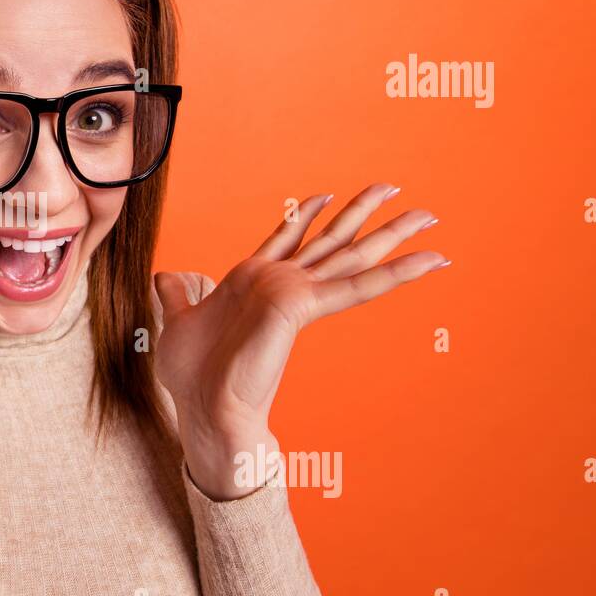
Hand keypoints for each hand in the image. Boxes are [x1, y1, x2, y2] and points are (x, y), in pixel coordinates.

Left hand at [154, 183, 447, 499]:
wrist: (207, 407)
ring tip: (429, 215)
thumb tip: (165, 276)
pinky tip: (429, 260)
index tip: (327, 194)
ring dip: (393, 233)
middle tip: (395, 188)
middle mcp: (282, 284)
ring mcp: (298, 294)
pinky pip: (359, 286)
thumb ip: (177, 295)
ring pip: (353, 255)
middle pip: (332, 239)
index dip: (307, 215)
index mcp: (254, 281)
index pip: (287, 238)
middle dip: (364, 214)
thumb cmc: (193, 375)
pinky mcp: (305, 307)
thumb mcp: (177, 322)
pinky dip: (396, 273)